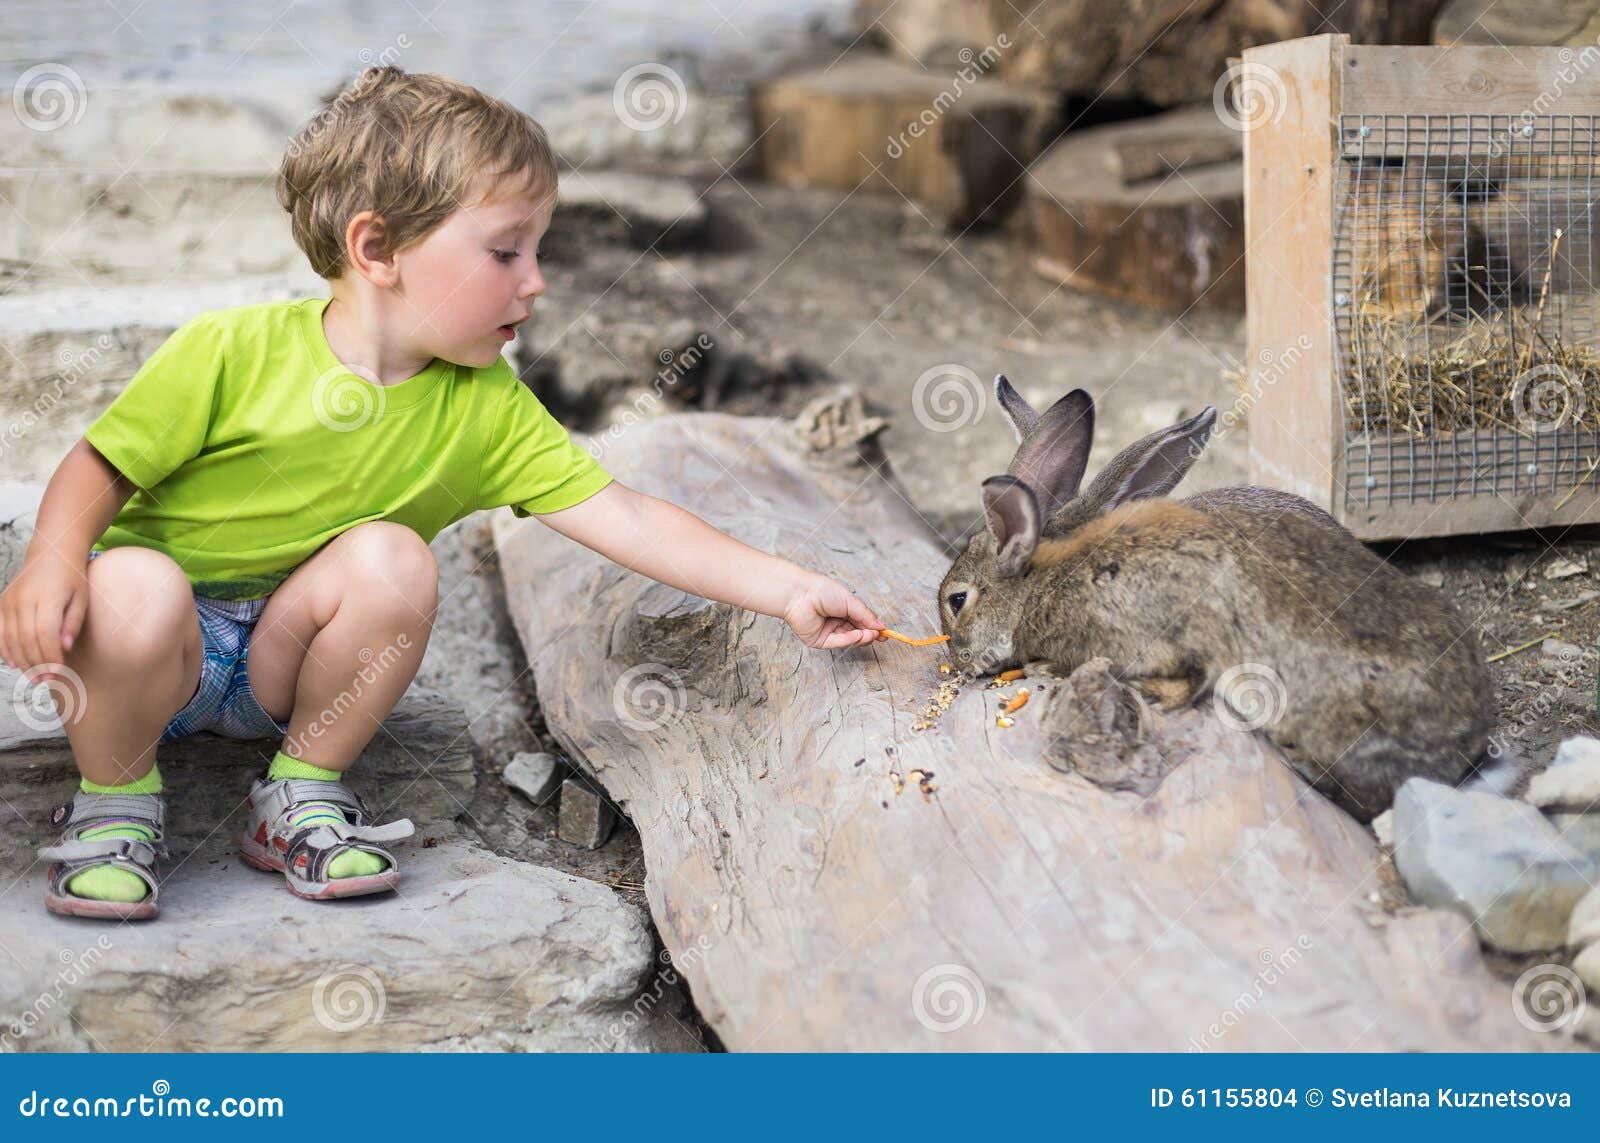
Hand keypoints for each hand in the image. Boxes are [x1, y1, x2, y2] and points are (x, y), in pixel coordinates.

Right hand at [0, 550, 88, 682]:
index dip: (50, 654)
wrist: (51, 553)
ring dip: (21, 660)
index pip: (44, 633)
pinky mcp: (3, 603)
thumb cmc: (71, 577)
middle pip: (26, 639)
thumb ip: (73, 622)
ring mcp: (10, 601)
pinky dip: (4, 648)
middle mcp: (24, 599)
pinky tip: (14, 663)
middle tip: (46, 680)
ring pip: (11, 638)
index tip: (58, 670)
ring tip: (34, 676)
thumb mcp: (81, 597)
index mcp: (47, 597)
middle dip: (36, 662)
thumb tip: (65, 647)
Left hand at [782, 573, 884, 649]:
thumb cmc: (822, 591)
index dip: (874, 628)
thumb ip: (865, 615)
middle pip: (857, 632)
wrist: (800, 594)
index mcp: (843, 609)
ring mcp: (828, 632)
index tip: (886, 634)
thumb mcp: (850, 601)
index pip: (862, 621)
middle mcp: (836, 621)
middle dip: (869, 634)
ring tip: (871, 634)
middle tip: (879, 635)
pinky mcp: (819, 641)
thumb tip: (881, 626)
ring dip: (861, 638)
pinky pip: (838, 643)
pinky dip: (849, 640)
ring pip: (849, 640)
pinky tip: (858, 635)